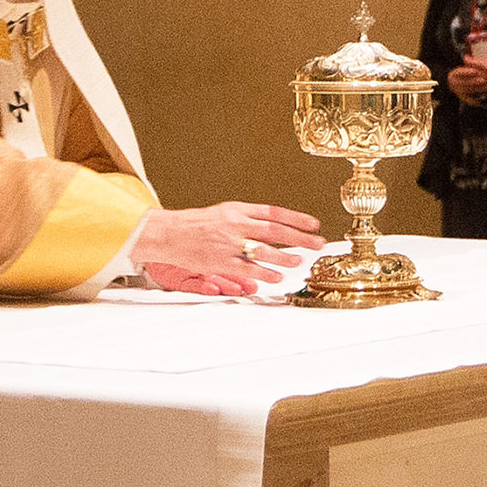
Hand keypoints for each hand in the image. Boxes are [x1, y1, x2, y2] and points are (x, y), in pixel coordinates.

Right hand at [132, 202, 325, 292]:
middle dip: (300, 237)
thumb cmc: (196, 224)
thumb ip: (247, 218)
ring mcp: (228, 244)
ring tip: (300, 261)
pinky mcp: (220, 261)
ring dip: (285, 257)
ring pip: (263, 250)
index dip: (296, 218)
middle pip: (274, 230)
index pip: (273, 212)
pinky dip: (265, 273)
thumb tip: (273, 224)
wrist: (168, 233)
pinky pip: (247, 268)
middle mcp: (235, 224)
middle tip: (318, 243)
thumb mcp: (223, 213)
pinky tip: (277, 277)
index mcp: (237, 210)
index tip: (313, 224)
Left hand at [448, 51, 486, 102]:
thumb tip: (485, 50)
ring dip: (469, 77)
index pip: (471, 62)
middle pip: (470, 72)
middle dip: (466, 68)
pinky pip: (479, 86)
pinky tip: (474, 81)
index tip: (466, 57)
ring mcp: (486, 81)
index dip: (466, 59)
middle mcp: (484, 74)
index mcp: (486, 65)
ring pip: (473, 80)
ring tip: (468, 73)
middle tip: (465, 65)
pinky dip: (475, 83)